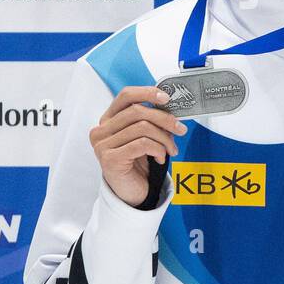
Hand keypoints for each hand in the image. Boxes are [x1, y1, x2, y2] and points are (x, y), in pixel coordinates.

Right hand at [90, 86, 186, 206]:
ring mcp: (102, 144)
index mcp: (109, 119)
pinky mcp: (109, 159)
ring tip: (171, 149)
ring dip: (164, 138)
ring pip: (143, 128)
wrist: (131, 190)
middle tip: (181, 129)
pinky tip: (160, 158)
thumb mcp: (145, 137)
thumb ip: (151, 121)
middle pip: (138, 112)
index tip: (167, 98)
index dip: (147, 92)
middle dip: (165, 119)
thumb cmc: (138, 161)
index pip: (126, 96)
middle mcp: (101, 130)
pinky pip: (142, 144)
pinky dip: (158, 149)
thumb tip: (171, 108)